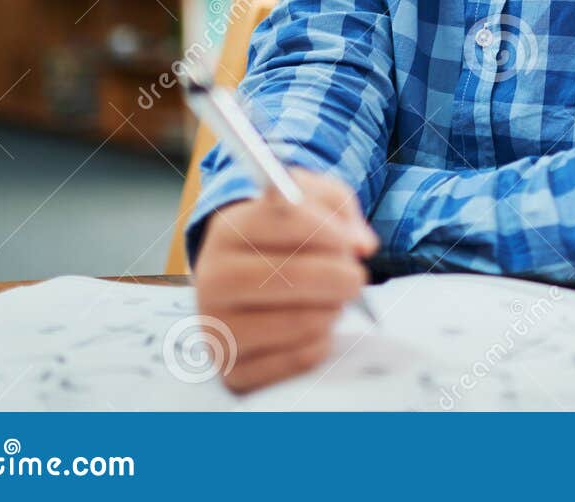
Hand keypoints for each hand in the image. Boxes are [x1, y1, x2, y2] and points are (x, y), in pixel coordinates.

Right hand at [193, 169, 379, 392]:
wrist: (242, 284)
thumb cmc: (283, 239)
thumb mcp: (306, 202)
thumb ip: (338, 206)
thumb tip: (361, 244)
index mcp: (228, 231)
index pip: (285, 222)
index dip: (330, 232)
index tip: (352, 243)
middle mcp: (212, 280)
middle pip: (295, 276)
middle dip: (341, 277)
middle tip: (355, 278)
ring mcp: (217, 330)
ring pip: (303, 322)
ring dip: (333, 310)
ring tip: (328, 301)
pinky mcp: (233, 372)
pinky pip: (302, 358)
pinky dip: (322, 342)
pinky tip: (312, 328)